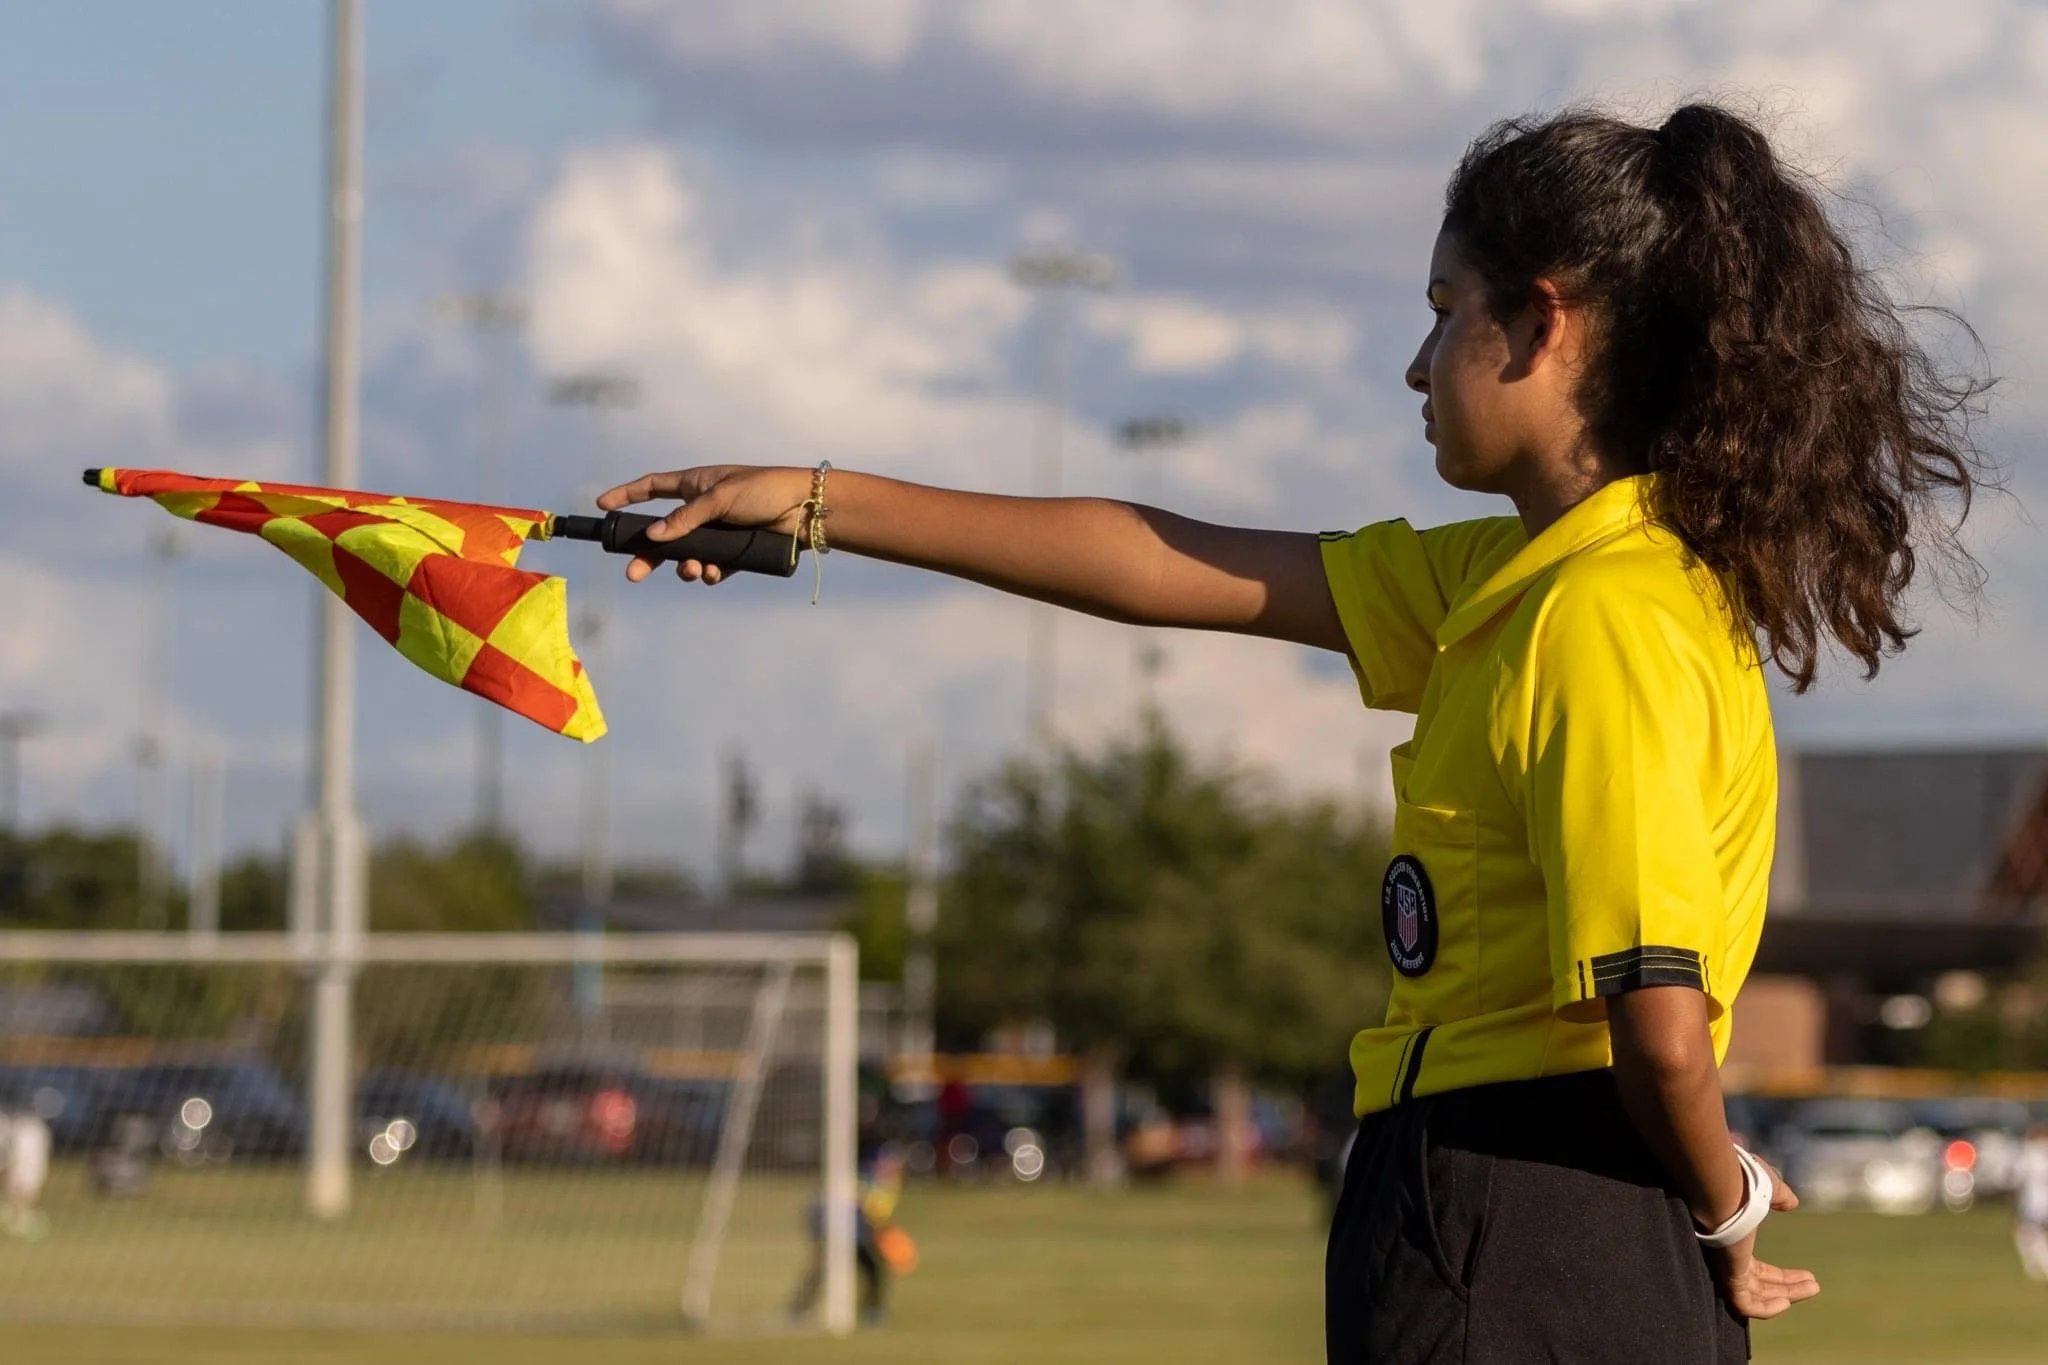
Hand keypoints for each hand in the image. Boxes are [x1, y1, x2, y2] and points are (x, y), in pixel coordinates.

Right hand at [597, 465, 812, 583]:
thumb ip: (686, 519)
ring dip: (686, 567)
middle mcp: (704, 509)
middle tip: (633, 574)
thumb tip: (655, 537)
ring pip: (690, 556)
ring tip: (694, 573)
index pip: (653, 488)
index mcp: (696, 484)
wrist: (806, 510)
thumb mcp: (719, 498)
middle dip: (650, 555)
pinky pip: (715, 568)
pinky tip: (714, 576)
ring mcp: (720, 532)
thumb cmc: (764, 490)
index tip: (603, 506)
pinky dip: (711, 574)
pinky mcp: (738, 553)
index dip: (627, 495)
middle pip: (666, 535)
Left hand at [1711, 1159, 1816, 1318]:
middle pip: (1760, 1284)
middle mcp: (1728, 1256)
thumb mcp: (1768, 1188)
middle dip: (1789, 1287)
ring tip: (1812, 1288)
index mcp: (1734, 1241)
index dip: (1783, 1276)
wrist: (1723, 1184)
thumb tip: (1791, 1203)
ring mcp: (1727, 1266)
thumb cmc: (1742, 1183)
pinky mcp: (1728, 1273)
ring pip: (1756, 1295)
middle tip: (1814, 1285)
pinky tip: (1786, 1303)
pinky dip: (1765, 1309)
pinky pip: (1744, 1303)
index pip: (1759, 1269)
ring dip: (1785, 1296)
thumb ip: (1779, 1197)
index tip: (1807, 1275)